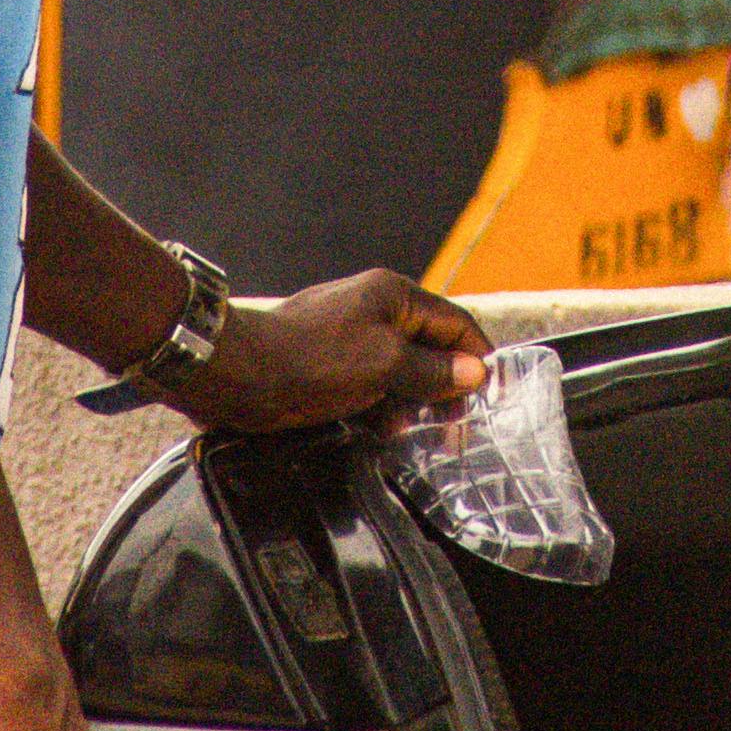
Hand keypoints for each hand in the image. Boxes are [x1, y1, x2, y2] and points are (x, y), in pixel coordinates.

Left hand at [179, 273, 488, 438]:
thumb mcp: (383, 365)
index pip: (455, 323)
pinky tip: (382, 431)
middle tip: (454, 429)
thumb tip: (474, 371)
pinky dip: (383, 407)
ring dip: (412, 402)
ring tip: (414, 434)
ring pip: (401, 371)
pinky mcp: (330, 365)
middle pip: (430, 347)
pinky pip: (372, 385)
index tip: (491, 397)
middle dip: (444, 386)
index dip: (478, 357)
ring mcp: (351, 337)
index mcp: (394, 297)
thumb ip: (432, 369)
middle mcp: (375, 311)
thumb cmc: (312, 360)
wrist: (239, 374)